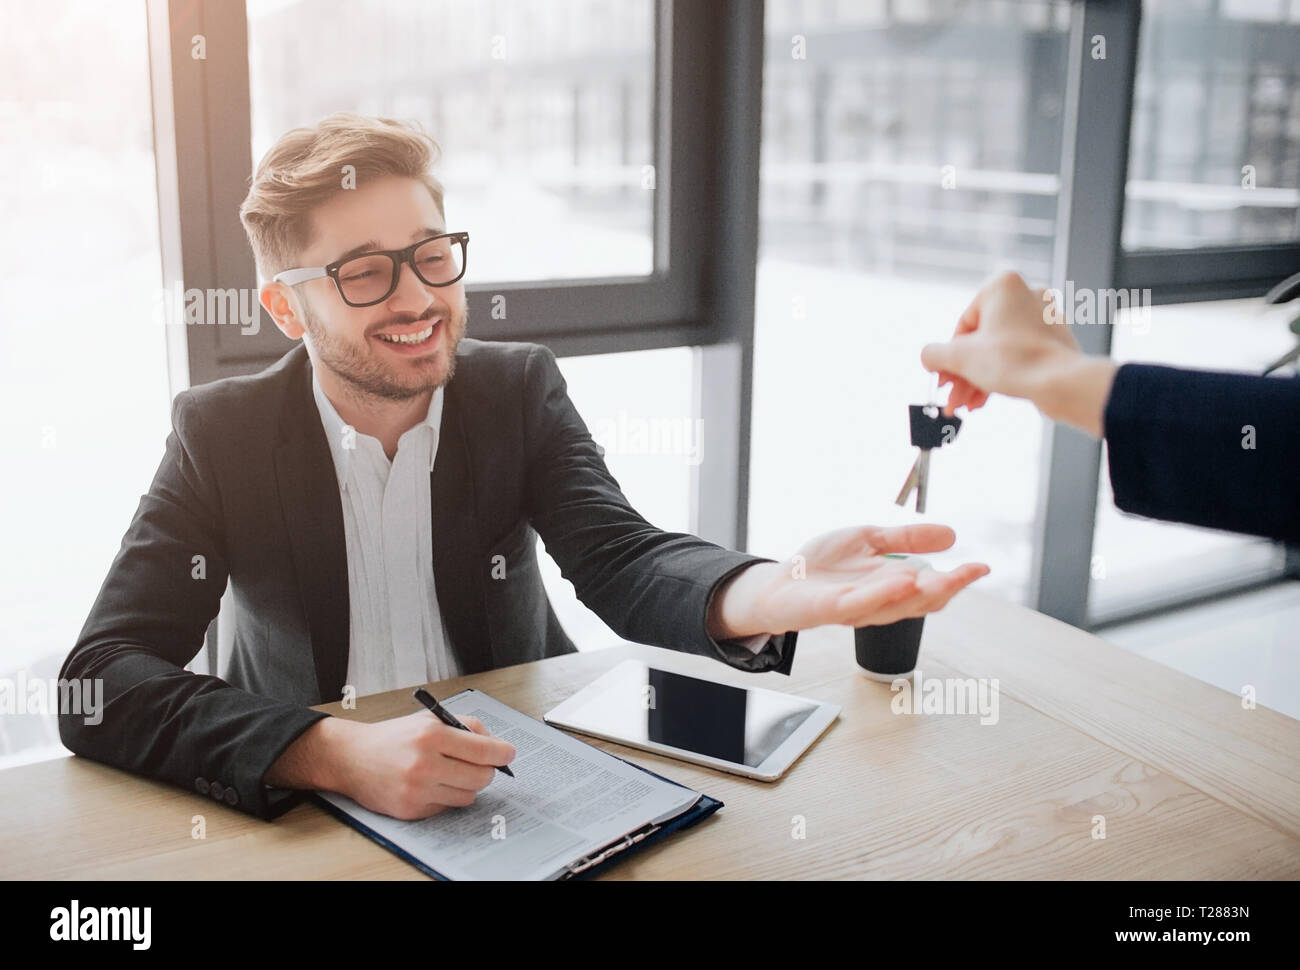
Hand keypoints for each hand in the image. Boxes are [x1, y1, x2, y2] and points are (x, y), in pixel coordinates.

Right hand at [331, 711, 515, 819]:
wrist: (352, 758)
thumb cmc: (394, 737)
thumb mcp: (429, 720)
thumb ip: (465, 726)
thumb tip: (497, 745)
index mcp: (432, 735)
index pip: (484, 750)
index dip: (502, 753)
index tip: (508, 754)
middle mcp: (425, 764)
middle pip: (481, 777)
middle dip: (487, 771)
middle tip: (481, 765)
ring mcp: (417, 790)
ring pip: (468, 795)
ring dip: (467, 785)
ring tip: (451, 772)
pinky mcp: (411, 810)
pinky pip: (448, 807)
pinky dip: (447, 797)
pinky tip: (433, 784)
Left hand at [708, 523, 988, 637]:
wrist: (779, 581)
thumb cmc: (823, 566)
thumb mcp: (869, 540)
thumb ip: (906, 539)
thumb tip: (951, 535)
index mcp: (892, 587)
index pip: (932, 589)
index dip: (958, 580)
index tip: (982, 566)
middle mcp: (880, 603)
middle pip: (921, 601)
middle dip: (948, 588)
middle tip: (970, 572)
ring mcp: (857, 608)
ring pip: (895, 606)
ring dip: (920, 592)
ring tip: (943, 577)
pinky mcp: (832, 609)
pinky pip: (860, 603)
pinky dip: (882, 592)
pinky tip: (901, 578)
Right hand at [920, 270, 1079, 414]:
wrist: (1062, 383)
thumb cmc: (1015, 362)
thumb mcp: (960, 358)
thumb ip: (934, 354)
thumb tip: (928, 357)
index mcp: (1002, 286)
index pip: (963, 325)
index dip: (949, 357)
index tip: (944, 380)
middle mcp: (1025, 294)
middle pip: (981, 340)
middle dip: (964, 373)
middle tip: (953, 397)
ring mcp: (1043, 316)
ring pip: (998, 350)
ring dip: (978, 378)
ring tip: (966, 405)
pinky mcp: (1053, 338)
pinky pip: (1018, 355)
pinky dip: (1001, 374)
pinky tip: (985, 399)